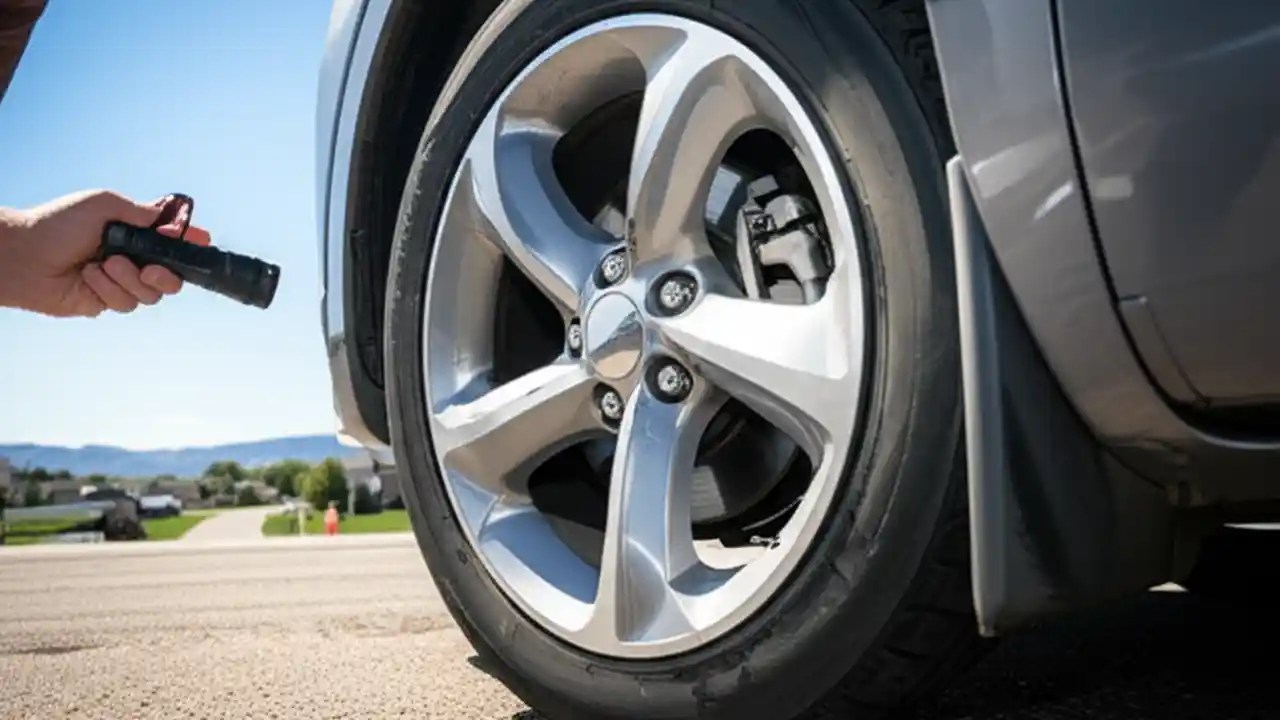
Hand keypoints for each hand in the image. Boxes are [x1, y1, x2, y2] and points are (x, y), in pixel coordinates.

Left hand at [0, 190, 211, 316]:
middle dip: (166, 275)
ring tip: (103, 264)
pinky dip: (107, 288)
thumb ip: (142, 213)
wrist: (24, 255)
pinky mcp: (105, 302)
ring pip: (150, 295)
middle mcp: (133, 259)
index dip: (193, 245)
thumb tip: (171, 224)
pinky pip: (125, 303)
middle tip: (149, 268)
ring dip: (127, 279)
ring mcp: (121, 282)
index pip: (174, 241)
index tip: (203, 242)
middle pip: (173, 278)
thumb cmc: (58, 224)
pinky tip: (87, 275)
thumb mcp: (104, 205)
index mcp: (136, 233)